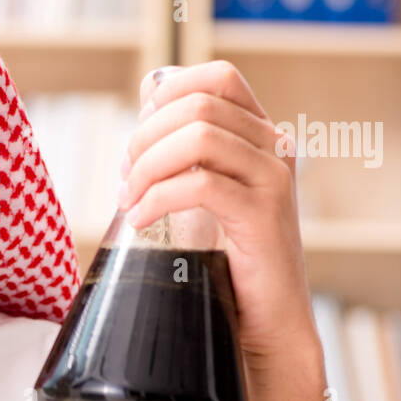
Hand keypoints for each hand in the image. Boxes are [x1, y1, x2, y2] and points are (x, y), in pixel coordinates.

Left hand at [119, 61, 314, 364]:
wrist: (266, 323)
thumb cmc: (226, 261)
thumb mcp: (201, 194)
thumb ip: (181, 151)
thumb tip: (145, 99)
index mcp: (260, 136)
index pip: (219, 77)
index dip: (169, 91)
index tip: (139, 131)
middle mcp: (273, 148)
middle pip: (199, 105)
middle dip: (146, 135)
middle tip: (126, 175)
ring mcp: (273, 179)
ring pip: (199, 138)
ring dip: (148, 166)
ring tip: (129, 199)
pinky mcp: (264, 216)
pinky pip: (201, 185)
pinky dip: (158, 198)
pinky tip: (141, 219)